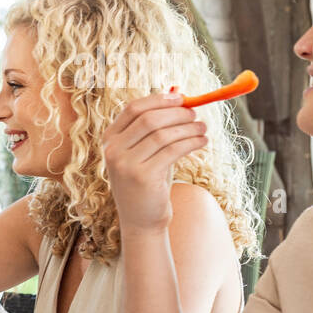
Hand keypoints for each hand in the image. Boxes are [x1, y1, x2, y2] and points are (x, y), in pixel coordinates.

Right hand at [103, 93, 206, 236]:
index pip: (133, 109)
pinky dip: (192, 142)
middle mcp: (112, 151)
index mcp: (109, 140)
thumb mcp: (146, 152)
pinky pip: (173, 150)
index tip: (182, 98)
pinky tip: (202, 141)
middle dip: (177, 113)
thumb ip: (156, 126)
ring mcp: (125, 164)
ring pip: (163, 134)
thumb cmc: (147, 182)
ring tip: (203, 128)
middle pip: (149, 118)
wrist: (140, 220)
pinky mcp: (142, 176)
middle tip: (196, 114)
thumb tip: (177, 93)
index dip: (159, 100)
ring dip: (188, 128)